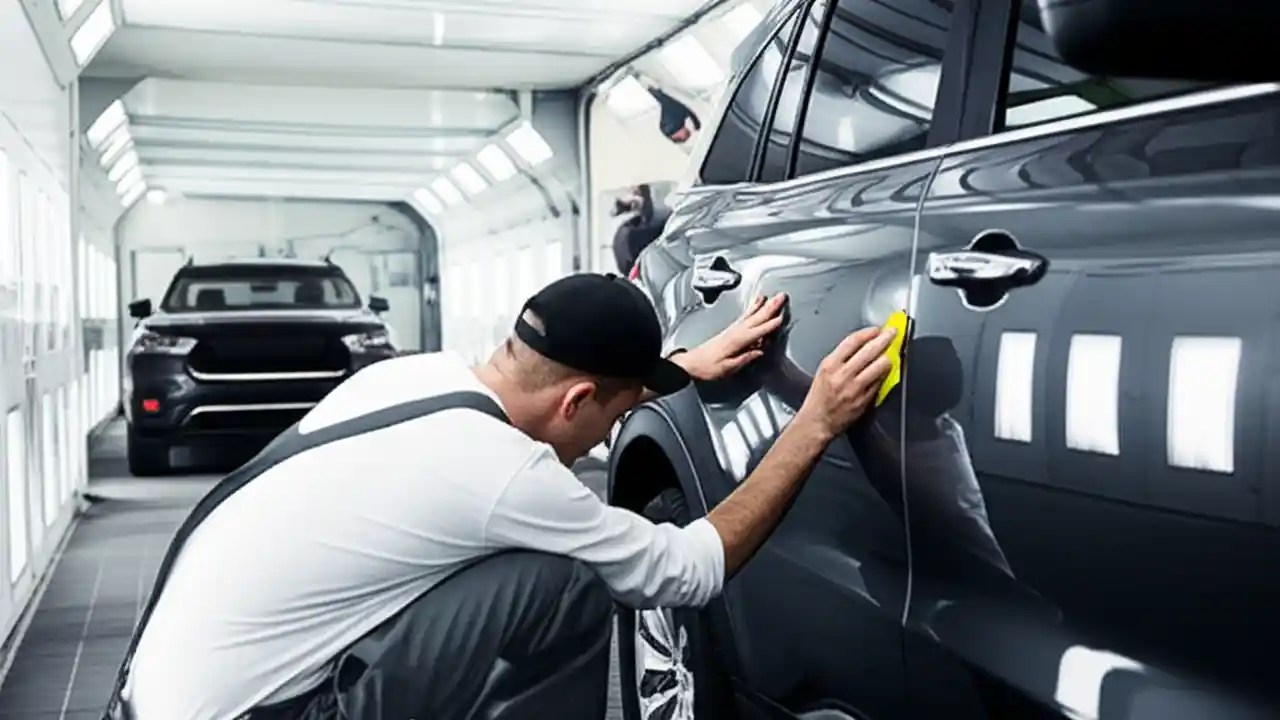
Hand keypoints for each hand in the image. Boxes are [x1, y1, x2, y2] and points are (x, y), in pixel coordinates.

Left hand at [674, 293, 786, 381]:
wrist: (691, 363)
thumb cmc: (708, 367)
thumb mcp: (727, 368)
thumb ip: (744, 358)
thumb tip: (759, 352)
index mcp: (736, 341)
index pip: (757, 332)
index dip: (770, 326)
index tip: (781, 318)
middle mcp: (735, 332)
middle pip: (756, 318)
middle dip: (770, 307)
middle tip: (781, 297)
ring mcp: (733, 329)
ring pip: (752, 314)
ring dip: (764, 305)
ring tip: (773, 297)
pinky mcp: (731, 329)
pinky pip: (745, 315)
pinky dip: (753, 307)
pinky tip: (757, 302)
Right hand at [796, 326, 896, 440]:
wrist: (817, 422)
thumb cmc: (818, 398)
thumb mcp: (823, 372)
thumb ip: (841, 359)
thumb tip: (863, 347)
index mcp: (830, 365)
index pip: (852, 341)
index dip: (868, 332)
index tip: (877, 329)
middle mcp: (842, 374)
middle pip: (869, 350)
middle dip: (884, 338)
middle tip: (893, 332)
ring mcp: (854, 388)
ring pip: (879, 366)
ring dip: (888, 357)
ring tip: (892, 354)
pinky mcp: (863, 400)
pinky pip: (879, 383)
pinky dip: (884, 375)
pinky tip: (886, 371)